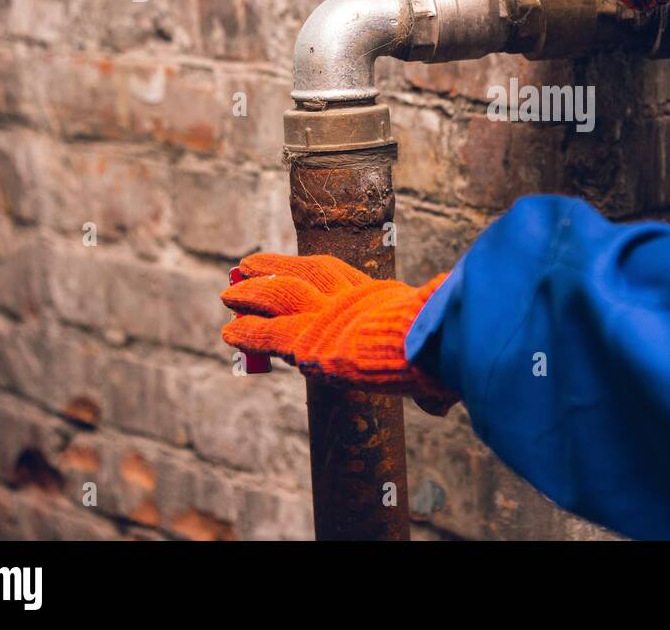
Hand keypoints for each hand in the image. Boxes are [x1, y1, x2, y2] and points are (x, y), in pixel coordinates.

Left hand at [220, 253, 455, 414]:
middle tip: (250, 264)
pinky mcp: (306, 340)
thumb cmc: (439, 347)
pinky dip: (247, 332)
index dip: (312, 271)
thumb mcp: (435, 348)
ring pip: (280, 294)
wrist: (424, 341)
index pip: (339, 276)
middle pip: (306, 274)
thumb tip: (440, 404)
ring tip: (229, 291)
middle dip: (277, 268)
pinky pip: (268, 334)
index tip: (296, 268)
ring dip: (252, 292)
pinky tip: (229, 332)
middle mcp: (349, 299)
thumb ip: (429, 378)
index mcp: (379, 296)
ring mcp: (325, 317)